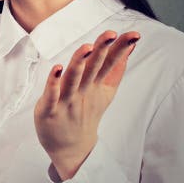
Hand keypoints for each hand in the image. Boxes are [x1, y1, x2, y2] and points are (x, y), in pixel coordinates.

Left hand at [34, 30, 139, 179]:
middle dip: (102, 50)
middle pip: (93, 68)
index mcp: (95, 85)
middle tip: (111, 33)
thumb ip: (115, 69)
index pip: (110, 64)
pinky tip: (57, 68)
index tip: (134, 34)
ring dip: (79, 63)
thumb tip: (128, 48)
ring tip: (87, 47)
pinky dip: (53, 83)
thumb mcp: (104, 91)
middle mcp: (83, 92)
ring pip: (73, 79)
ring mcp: (67, 101)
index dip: (120, 48)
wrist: (71, 148)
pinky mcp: (49, 110)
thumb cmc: (85, 113)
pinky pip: (51, 95)